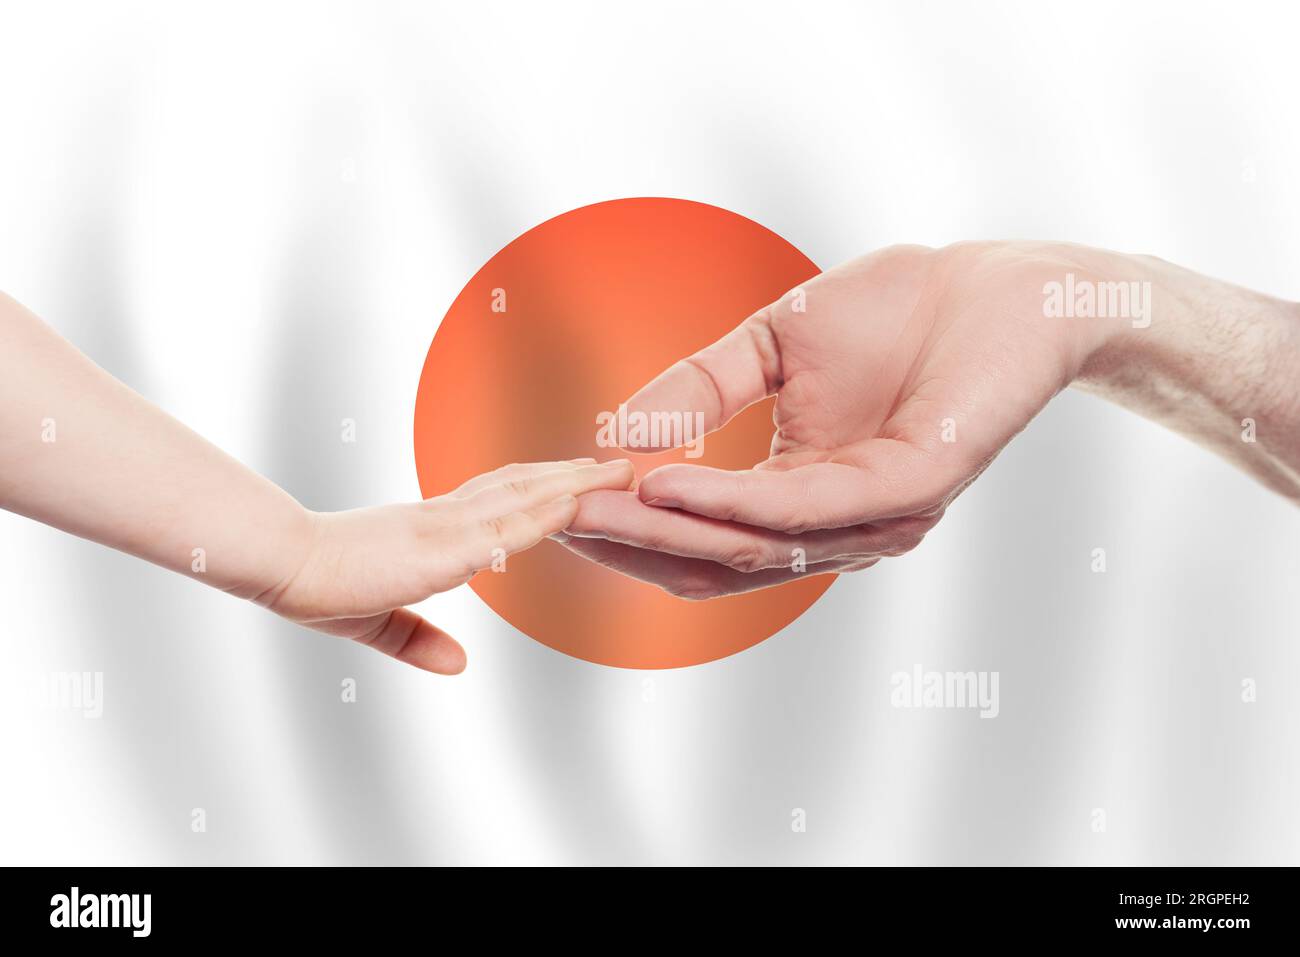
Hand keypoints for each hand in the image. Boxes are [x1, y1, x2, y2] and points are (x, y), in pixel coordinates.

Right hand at [261, 458, 633, 671]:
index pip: (494, 498)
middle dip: (570, 476)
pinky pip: (508, 525)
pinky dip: (547, 513)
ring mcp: (448, 527)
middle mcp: (446, 517)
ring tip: (619, 472)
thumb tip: (458, 664)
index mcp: (429, 529)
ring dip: (576, 485)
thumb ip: (418, 641)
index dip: (536, 488)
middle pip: (522, 486)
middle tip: (614, 465)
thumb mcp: (377, 623)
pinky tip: (578, 503)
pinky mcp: (444, 546)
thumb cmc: (316, 584)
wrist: (283, 562)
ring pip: (526, 497)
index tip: (568, 480)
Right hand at [558, 242, 1131, 597]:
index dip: (630, 527)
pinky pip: (806, 509)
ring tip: (593, 504)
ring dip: (667, 529)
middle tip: (555, 518)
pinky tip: (669, 484)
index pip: (702, 536)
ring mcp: (876, 516)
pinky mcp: (913, 488)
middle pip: (716, 561)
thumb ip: (699, 391)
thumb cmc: (896, 309)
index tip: (556, 505)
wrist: (998, 280)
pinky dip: (730, 501)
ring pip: (753, 546)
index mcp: (803, 497)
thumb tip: (612, 433)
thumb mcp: (767, 345)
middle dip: (631, 542)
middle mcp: (837, 525)